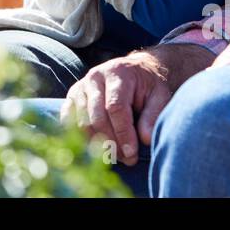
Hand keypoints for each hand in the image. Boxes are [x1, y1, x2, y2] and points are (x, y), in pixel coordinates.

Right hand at [61, 49, 178, 165]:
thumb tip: (145, 139)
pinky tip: (97, 147)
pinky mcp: (72, 96)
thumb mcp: (159, 96)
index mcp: (118, 72)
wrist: (135, 70)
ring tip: (115, 156)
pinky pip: (69, 120)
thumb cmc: (148, 85)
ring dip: (97, 144)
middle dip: (111, 142)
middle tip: (126, 159)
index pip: (115, 107)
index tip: (132, 153)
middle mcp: (95, 77)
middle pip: (96, 116)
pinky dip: (81, 136)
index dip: (123, 133)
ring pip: (82, 121)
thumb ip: (153, 115)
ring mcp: (80, 86)